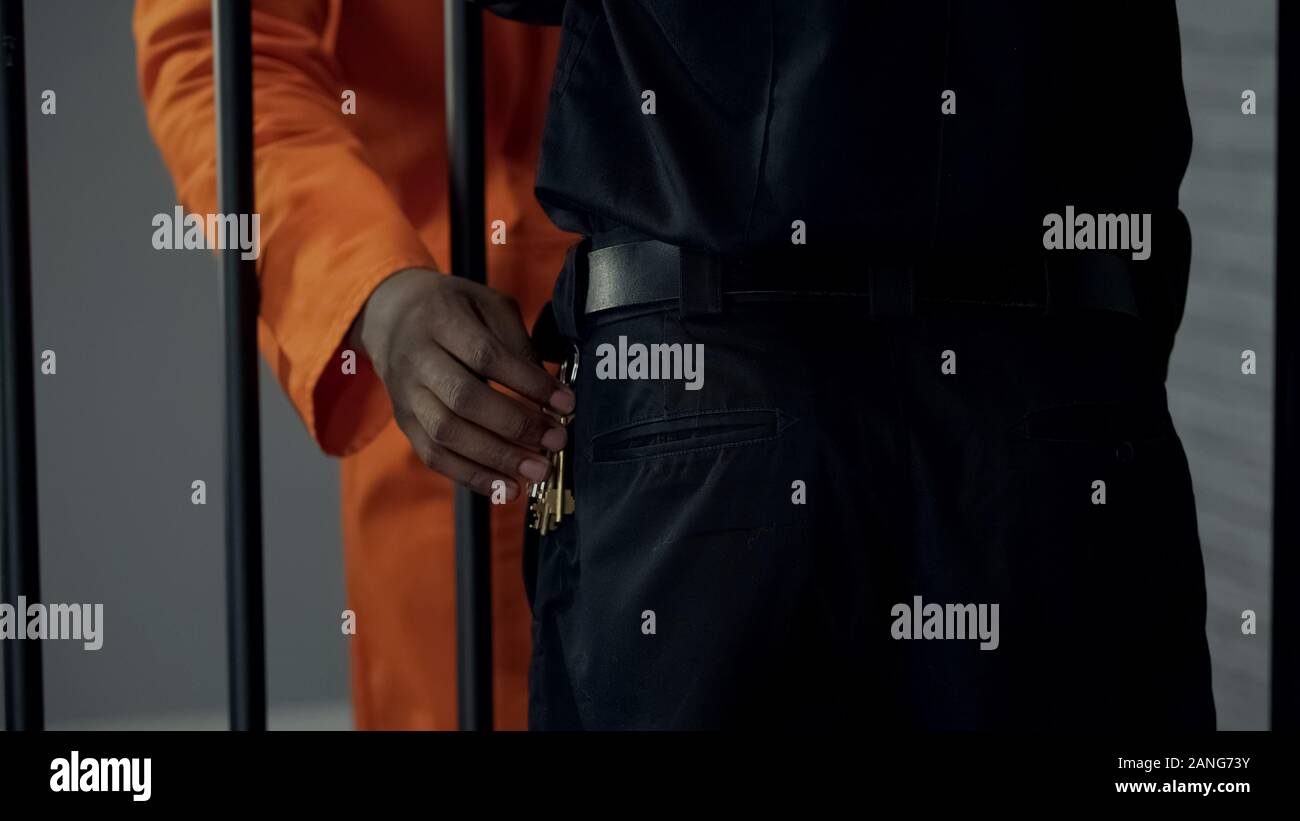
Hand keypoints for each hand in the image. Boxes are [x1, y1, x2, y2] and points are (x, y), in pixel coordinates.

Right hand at [349, 268, 574, 499]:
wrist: (391, 314)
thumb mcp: (488, 305)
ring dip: (497, 458)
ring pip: (447, 434)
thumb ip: (517, 343)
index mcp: (440, 319)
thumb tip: (549, 393)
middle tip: (556, 441)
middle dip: (515, 425)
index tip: (565, 403)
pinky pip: (435, 457)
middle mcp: (416, 358)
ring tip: (538, 470)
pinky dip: (473, 477)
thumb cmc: (454, 309)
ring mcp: (406, 394)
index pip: (486, 356)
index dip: (527, 383)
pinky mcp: (404, 423)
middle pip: (463, 399)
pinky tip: (507, 488)